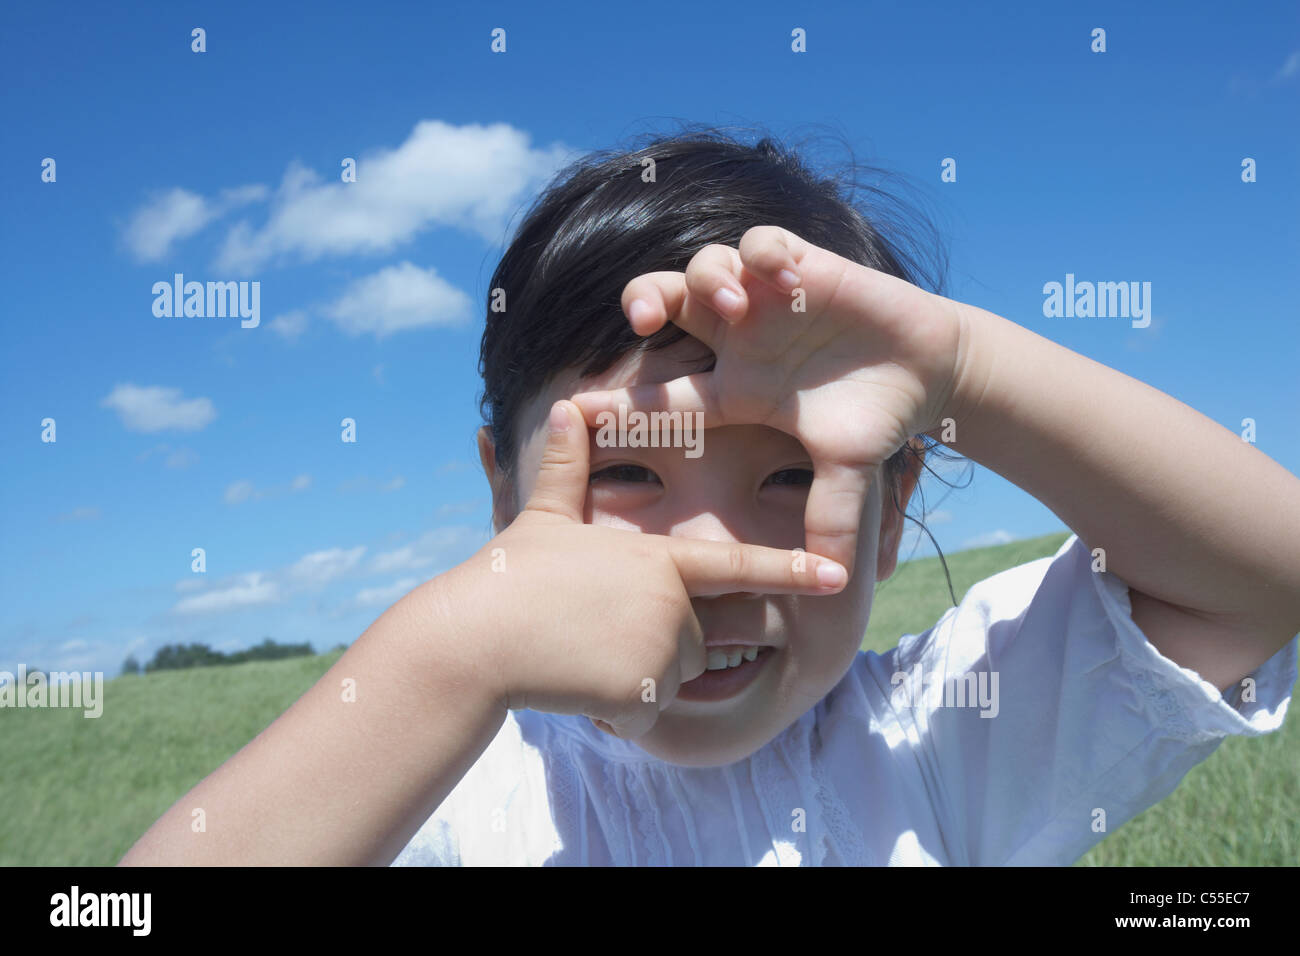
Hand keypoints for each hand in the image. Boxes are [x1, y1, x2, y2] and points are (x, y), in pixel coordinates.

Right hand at [460, 400, 848, 739]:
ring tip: (583, 652)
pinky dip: (617, 707)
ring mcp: (659, 651)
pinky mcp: (642, 695)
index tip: (839, 574)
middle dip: (659, 640)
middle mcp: (671, 604)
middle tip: (598, 629)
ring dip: (636, 674)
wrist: (476, 641)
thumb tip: (570, 407)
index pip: (738, 564)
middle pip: (698, 635)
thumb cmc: (508, 576)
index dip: (790, 570)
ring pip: (672, 675)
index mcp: (659, 559)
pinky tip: (579, 683)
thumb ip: (570, 469)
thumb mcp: (543, 518)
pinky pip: (647, 711)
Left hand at [567, 225, 967, 575]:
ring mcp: (766, 300)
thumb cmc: (876, 416)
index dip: (620, 404)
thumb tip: (831, 582)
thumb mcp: (847, 468)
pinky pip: (762, 244)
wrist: (926, 369)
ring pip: (705, 267)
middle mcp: (737, 340)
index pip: (663, 398)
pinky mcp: (801, 266)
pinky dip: (763, 253)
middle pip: (664, 305)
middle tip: (645, 320)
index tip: (578, 409)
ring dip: (709, 280)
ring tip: (736, 306)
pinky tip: (784, 276)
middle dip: (644, 302)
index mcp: (733, 390)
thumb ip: (831, 517)